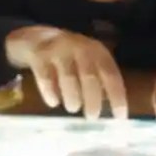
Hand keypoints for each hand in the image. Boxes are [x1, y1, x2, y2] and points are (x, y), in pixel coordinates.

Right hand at [6, 27, 128, 119]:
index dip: (117, 96)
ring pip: (68, 77)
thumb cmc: (69, 57)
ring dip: (72, 97)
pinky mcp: (38, 55)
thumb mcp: (88, 62)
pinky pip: (46, 77)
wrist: (36, 38)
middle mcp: (79, 47)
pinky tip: (53, 102)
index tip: (119, 117)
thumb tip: (111, 110)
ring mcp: (58, 50)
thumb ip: (99, 81)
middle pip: (89, 76)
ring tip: (73, 108)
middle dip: (93, 99)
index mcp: (96, 51)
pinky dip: (50, 92)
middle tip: (92, 117)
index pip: (111, 74)